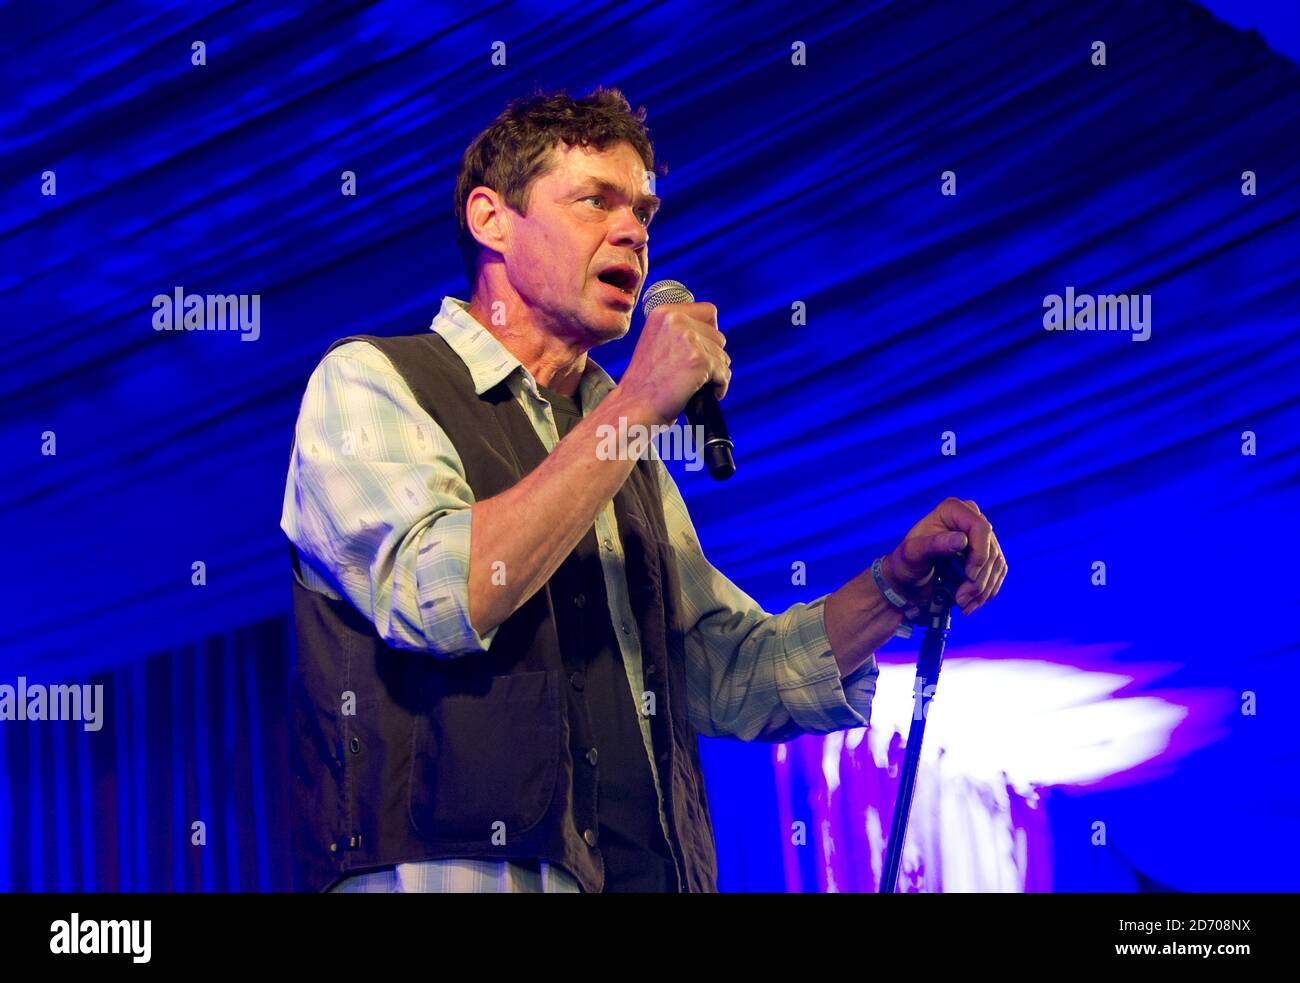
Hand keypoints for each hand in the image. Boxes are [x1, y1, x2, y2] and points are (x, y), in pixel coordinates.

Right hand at [616, 301, 729, 425]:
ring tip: (694, 385)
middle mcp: (675, 320)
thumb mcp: (657, 343)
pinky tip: (701, 394)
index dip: (708, 334)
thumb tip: (715, 333)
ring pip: (723, 356)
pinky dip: (718, 387)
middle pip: (718, 336)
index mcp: (664, 312)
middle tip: (693, 375)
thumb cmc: (646, 382)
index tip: (698, 352)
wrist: (635, 407)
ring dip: (714, 374)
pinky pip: (724, 373)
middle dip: (712, 357)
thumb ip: (680, 331)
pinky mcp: (699, 360)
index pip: (708, 311)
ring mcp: (688, 339)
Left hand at [883, 497, 1007, 615]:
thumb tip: (961, 540)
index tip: (969, 576)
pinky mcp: (986, 555)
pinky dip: (986, 592)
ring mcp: (980, 537)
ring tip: (964, 605)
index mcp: (953, 510)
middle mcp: (970, 518)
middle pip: (991, 550)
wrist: (907, 578)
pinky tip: (971, 603)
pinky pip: (997, 573)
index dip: (980, 554)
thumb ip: (934, 545)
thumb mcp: (913, 553)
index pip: (981, 528)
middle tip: (961, 599)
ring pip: (996, 564)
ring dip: (982, 590)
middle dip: (979, 579)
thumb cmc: (905, 562)